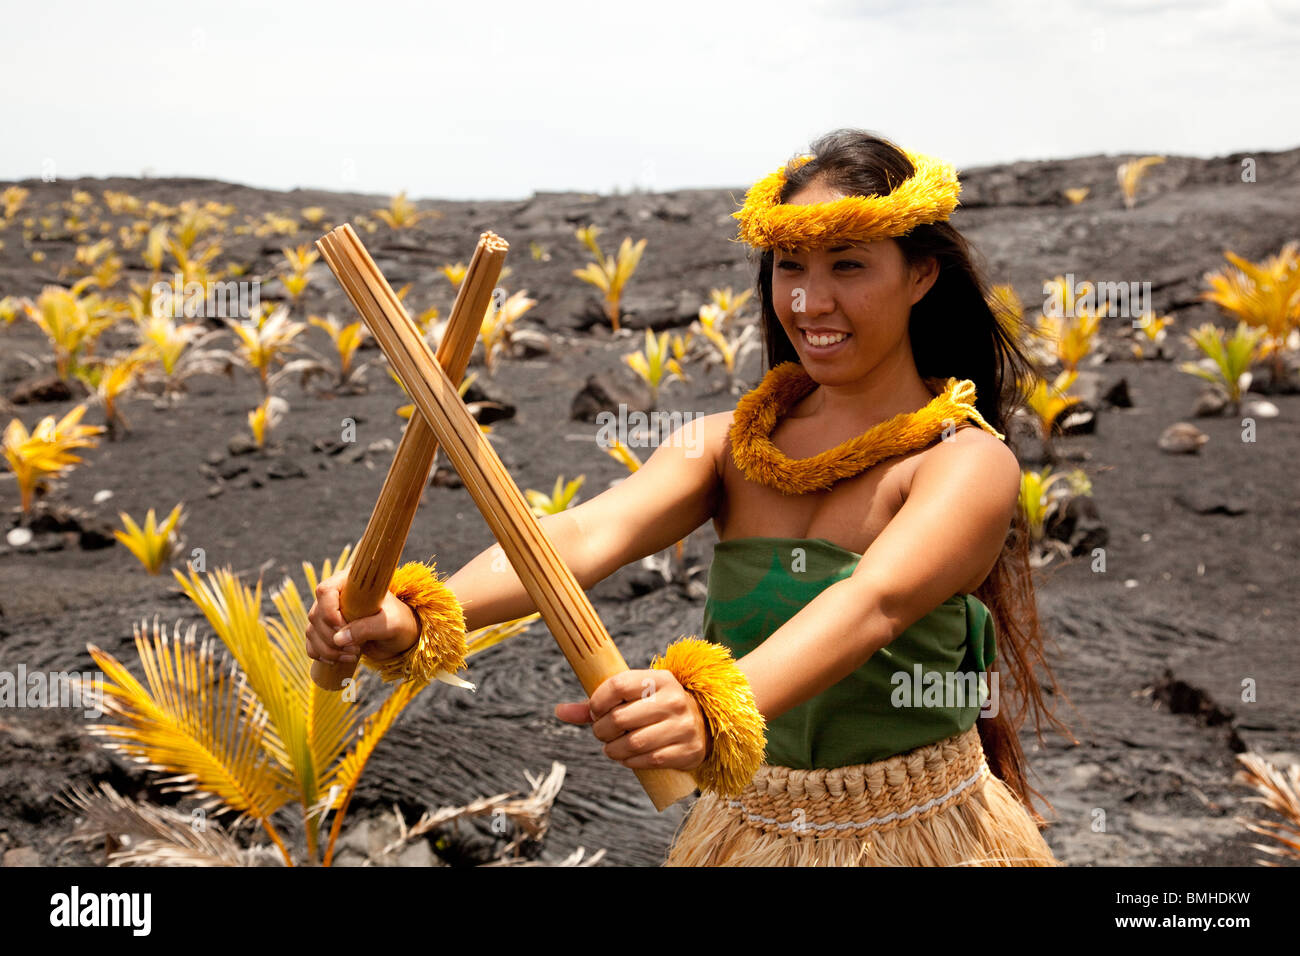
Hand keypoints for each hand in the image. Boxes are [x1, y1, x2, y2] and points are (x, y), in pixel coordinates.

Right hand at [304, 569, 419, 666]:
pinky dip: (320, 654)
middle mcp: (335, 596)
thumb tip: (338, 639)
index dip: (329, 612)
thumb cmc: (400, 622)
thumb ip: (367, 628)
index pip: (325, 591)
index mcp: (350, 583)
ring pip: (312, 631)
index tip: (345, 628)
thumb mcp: (390, 624)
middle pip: (316, 615)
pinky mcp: (327, 632)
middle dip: (332, 637)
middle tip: (356, 648)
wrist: (401, 635)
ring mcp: (328, 614)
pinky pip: (312, 643)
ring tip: (353, 655)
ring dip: (328, 649)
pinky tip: (337, 660)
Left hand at [554, 669, 711, 771]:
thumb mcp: (635, 696)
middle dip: (602, 730)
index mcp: (661, 679)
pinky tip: (626, 757)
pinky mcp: (687, 750)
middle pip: (621, 718)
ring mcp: (683, 726)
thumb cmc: (656, 707)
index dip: (598, 701)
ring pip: (633, 743)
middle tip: (601, 732)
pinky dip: (629, 761)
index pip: (618, 685)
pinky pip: (648, 759)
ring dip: (612, 749)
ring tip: (610, 747)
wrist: (703, 725)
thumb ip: (598, 703)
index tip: (595, 710)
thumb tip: (559, 711)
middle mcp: (674, 700)